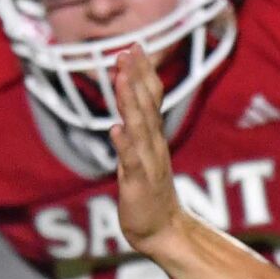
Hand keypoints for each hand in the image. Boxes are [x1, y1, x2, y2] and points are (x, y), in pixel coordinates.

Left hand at [112, 45, 188, 253]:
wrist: (163, 232)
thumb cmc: (149, 196)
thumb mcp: (143, 157)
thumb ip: (137, 134)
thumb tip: (126, 113)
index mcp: (152, 139)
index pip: (150, 100)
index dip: (143, 73)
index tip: (136, 46)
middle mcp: (153, 146)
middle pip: (146, 106)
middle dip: (136, 78)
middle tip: (129, 50)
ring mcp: (147, 164)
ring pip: (139, 128)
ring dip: (130, 103)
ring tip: (121, 78)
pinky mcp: (138, 184)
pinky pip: (131, 163)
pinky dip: (125, 146)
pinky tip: (116, 129)